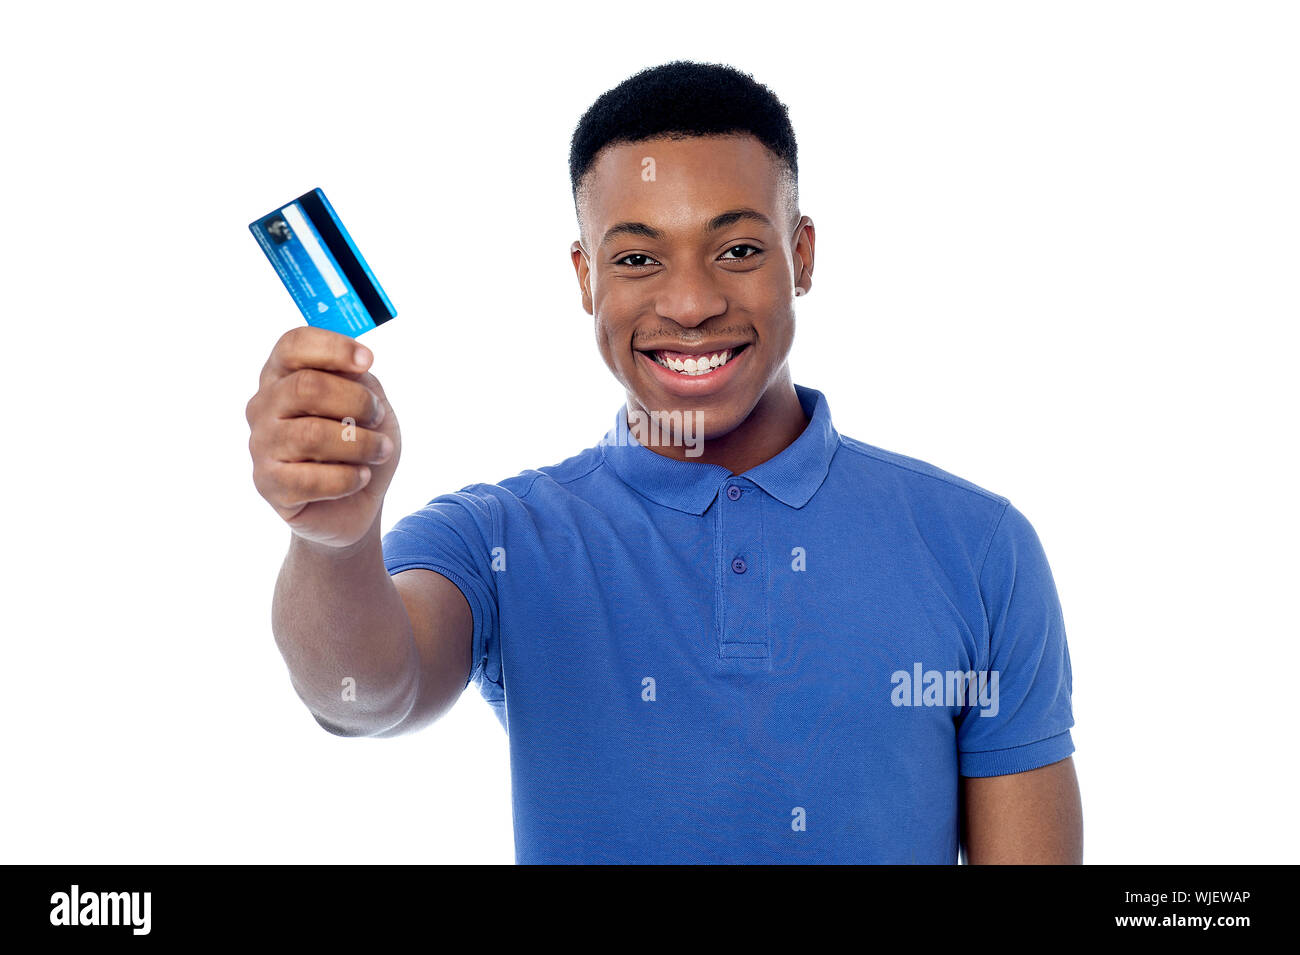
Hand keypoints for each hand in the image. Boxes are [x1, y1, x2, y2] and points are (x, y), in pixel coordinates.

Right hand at [246, 327, 400, 549]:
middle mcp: (264, 406)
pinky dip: (348, 479)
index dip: (332, 347)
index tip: (367, 360)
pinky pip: (310, 479)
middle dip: (356, 402)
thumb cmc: (359, 445)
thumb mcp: (370, 404)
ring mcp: (261, 445)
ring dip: (360, 443)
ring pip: (311, 435)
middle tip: (378, 417)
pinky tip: (360, 478)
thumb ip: (359, 381)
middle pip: (306, 387)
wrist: (356, 502)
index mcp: (283, 375)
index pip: (293, 345)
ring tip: (380, 451)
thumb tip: (351, 368)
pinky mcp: (268, 484)